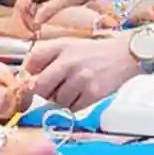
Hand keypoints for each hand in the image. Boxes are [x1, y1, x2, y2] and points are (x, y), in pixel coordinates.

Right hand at [14, 0, 118, 31]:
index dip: (26, 19)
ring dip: (37, 14)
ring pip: (31, 1)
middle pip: (25, 1)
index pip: (23, 1)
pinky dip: (43, 8)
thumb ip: (50, 10)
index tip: (34, 33)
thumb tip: (35, 24)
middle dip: (30, 17)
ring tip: (44, 26)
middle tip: (38, 33)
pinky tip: (50, 16)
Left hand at [24, 35, 141, 110]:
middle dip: (43, 92)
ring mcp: (81, 78)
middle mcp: (68, 61)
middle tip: (51, 90)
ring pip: (56, 101)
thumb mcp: (69, 46)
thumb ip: (47, 58)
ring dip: (60, 100)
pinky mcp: (93, 93)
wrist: (125, 55)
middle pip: (40, 87)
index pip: (32, 62)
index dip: (28, 75)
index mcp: (60, 47)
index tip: (31, 81)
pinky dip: (74, 105)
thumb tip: (28, 80)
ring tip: (72, 90)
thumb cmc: (94, 53)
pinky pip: (73, 108)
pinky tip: (81, 95)